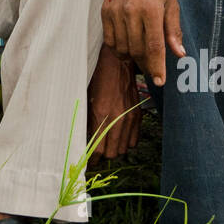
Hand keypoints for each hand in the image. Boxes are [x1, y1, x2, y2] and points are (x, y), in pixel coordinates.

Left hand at [88, 44, 140, 160]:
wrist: (117, 63)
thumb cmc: (98, 78)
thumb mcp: (87, 99)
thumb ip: (88, 121)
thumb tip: (86, 140)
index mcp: (101, 114)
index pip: (98, 149)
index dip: (92, 159)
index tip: (89, 161)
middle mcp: (117, 118)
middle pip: (112, 153)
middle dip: (103, 155)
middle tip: (97, 153)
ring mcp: (129, 117)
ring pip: (124, 149)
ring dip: (115, 149)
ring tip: (107, 145)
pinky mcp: (137, 114)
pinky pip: (134, 140)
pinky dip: (126, 142)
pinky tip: (119, 137)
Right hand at [100, 0, 184, 85]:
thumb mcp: (171, 2)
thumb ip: (174, 30)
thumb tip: (179, 54)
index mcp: (151, 10)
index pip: (154, 47)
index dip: (157, 67)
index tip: (161, 81)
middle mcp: (131, 13)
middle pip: (138, 51)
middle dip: (146, 64)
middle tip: (153, 68)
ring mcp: (116, 13)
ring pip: (123, 48)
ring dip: (133, 58)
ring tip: (141, 57)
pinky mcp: (105, 12)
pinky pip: (110, 40)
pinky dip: (119, 49)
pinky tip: (128, 48)